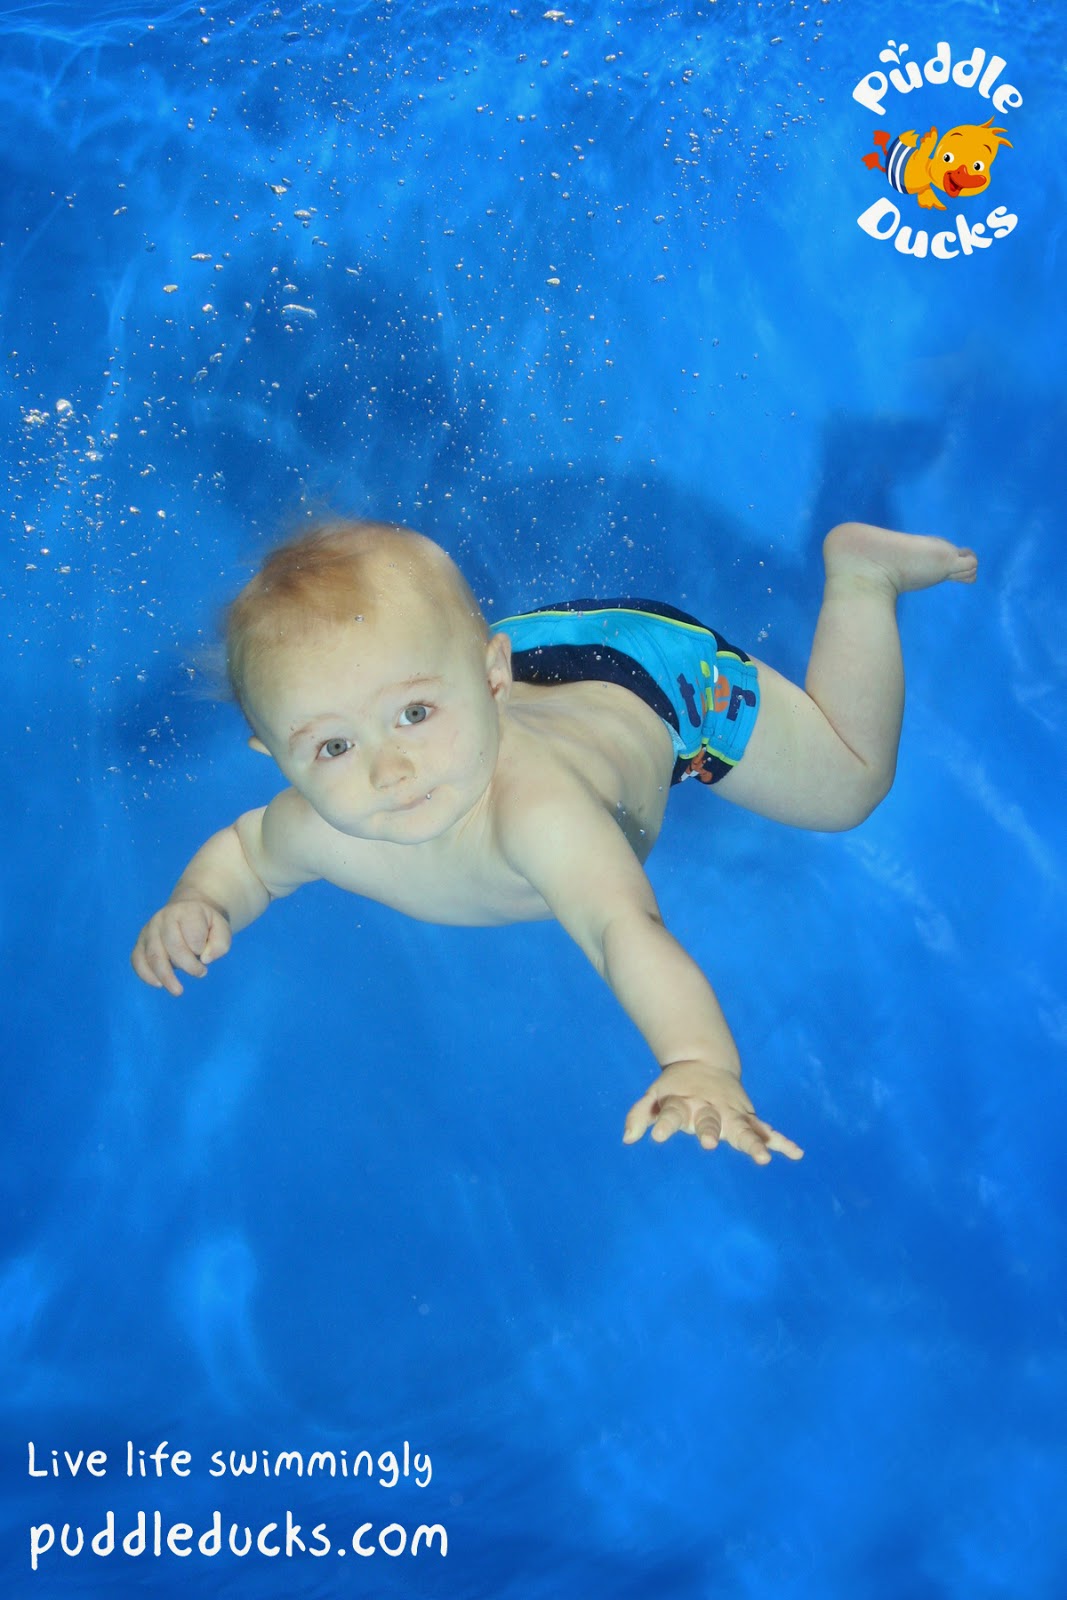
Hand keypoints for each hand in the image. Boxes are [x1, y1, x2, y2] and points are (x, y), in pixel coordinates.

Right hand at [131, 899, 231, 995]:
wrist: (187, 913)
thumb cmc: (206, 925)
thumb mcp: (222, 929)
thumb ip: (220, 943)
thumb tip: (204, 959)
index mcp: (186, 911)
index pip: (193, 934)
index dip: (201, 949)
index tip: (207, 955)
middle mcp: (164, 918)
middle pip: (172, 946)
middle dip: (188, 965)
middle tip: (201, 973)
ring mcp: (149, 930)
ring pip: (153, 955)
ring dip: (166, 976)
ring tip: (178, 991)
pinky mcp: (140, 943)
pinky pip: (137, 960)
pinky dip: (146, 975)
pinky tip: (159, 984)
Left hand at [623, 1060, 802, 1164]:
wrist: (704, 1062)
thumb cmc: (676, 1087)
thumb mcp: (654, 1096)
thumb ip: (640, 1114)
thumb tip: (628, 1139)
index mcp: (684, 1101)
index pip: (672, 1113)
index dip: (664, 1125)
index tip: (654, 1137)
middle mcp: (710, 1106)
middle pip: (710, 1120)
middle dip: (709, 1131)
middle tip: (706, 1144)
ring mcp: (731, 1112)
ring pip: (743, 1128)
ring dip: (753, 1142)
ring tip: (764, 1158)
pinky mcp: (747, 1116)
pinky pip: (766, 1129)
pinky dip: (780, 1141)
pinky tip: (796, 1153)